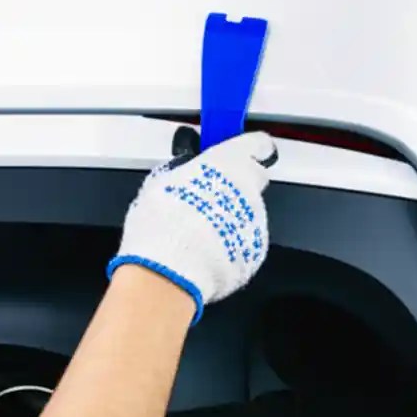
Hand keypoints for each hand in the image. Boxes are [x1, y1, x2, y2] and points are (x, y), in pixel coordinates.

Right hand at [107, 131, 276, 323]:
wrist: (169, 273)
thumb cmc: (163, 226)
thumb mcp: (160, 183)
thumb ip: (183, 171)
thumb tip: (183, 168)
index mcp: (229, 163)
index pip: (257, 144)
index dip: (249, 148)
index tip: (240, 151)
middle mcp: (249, 190)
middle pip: (253, 180)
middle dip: (236, 185)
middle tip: (208, 195)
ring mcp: (256, 223)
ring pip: (248, 214)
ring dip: (230, 219)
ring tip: (198, 232)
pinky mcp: (256, 253)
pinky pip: (245, 242)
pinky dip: (231, 245)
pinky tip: (205, 252)